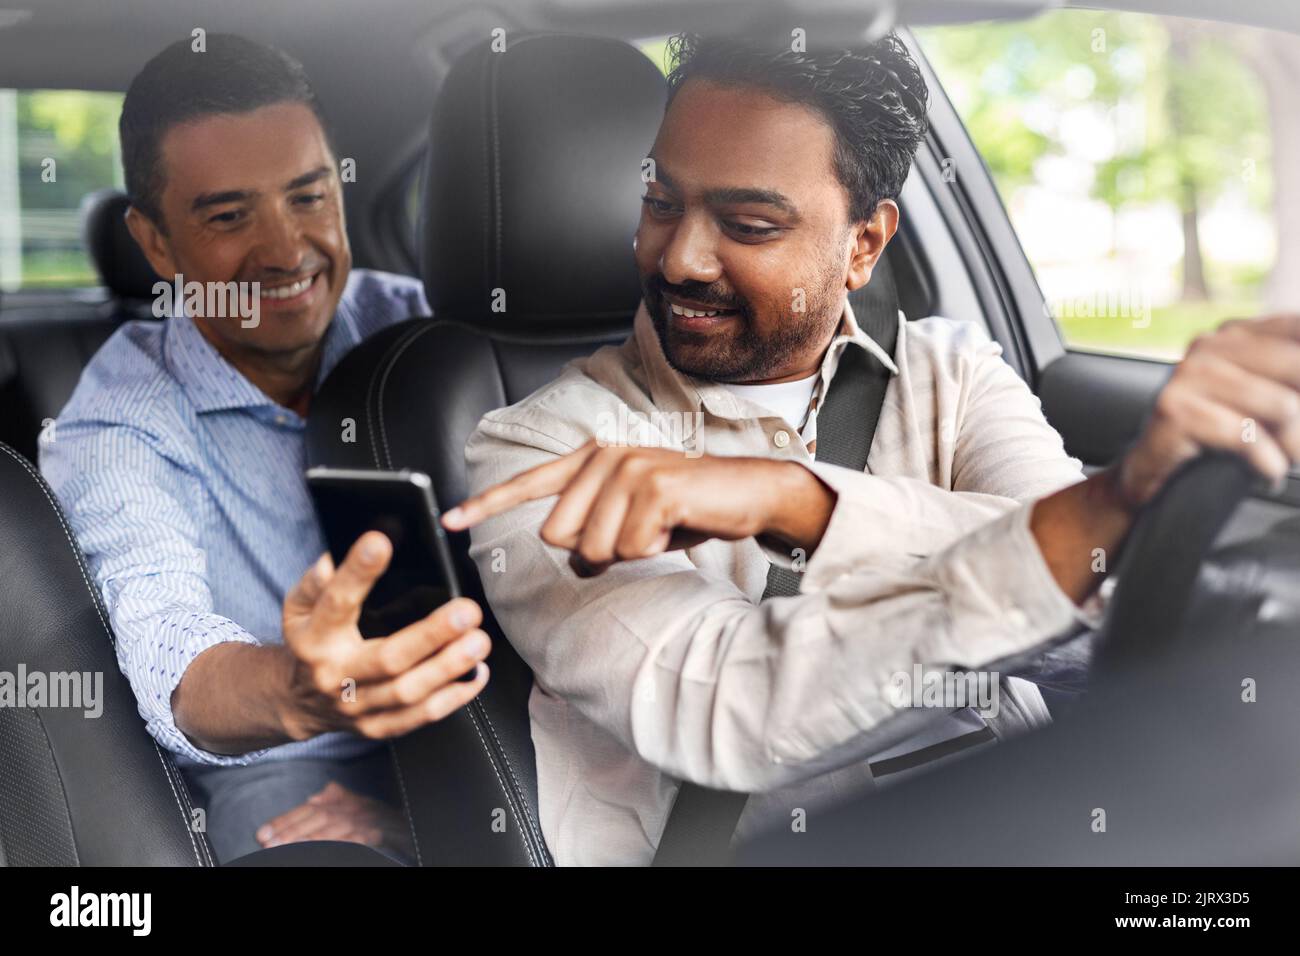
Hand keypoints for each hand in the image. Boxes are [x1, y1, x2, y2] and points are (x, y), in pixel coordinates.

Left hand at [256, 781, 412, 856]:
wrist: (412, 824)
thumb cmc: (380, 817)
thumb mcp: (357, 803)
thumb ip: (336, 798)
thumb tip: (314, 797)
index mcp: (344, 800)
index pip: (309, 810)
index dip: (285, 821)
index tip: (262, 834)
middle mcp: (352, 808)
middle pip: (316, 819)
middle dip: (290, 831)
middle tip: (267, 844)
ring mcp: (363, 822)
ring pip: (329, 831)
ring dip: (304, 840)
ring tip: (282, 851)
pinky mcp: (373, 835)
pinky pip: (348, 842)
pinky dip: (330, 847)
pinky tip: (315, 853)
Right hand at [279, 531, 489, 740]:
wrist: (298, 701)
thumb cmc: (310, 642)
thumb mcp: (299, 608)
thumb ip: (316, 583)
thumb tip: (331, 558)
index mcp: (315, 638)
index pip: (336, 602)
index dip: (358, 572)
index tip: (380, 543)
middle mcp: (335, 675)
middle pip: (387, 659)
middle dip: (431, 635)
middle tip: (467, 611)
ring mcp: (357, 706)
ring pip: (409, 692)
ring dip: (450, 667)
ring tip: (479, 641)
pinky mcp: (377, 726)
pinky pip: (420, 716)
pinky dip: (454, 697)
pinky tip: (476, 673)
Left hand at [442, 440, 837, 574]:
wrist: (746, 493)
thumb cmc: (686, 509)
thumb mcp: (629, 515)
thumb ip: (591, 526)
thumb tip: (570, 556)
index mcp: (592, 459)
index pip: (529, 484)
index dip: (487, 504)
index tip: (451, 518)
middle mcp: (603, 457)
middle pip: (560, 536)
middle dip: (596, 552)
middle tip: (635, 534)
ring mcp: (628, 470)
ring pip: (594, 549)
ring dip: (628, 554)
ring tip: (657, 530)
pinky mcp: (654, 489)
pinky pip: (630, 550)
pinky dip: (653, 551)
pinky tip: (673, 529)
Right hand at [1115, 314, 1299, 508]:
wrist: (1148, 472)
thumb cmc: (1213, 437)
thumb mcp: (1258, 399)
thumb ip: (1289, 379)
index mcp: (1235, 333)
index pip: (1298, 330)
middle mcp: (1209, 345)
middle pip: (1298, 367)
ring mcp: (1189, 376)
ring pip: (1282, 407)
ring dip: (1294, 447)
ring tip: (1284, 461)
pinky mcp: (1175, 412)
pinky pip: (1248, 438)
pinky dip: (1267, 466)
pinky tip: (1263, 474)